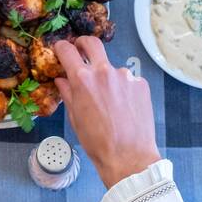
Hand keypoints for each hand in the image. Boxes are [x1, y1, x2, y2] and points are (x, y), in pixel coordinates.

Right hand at [53, 37, 158, 187]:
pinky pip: (127, 80)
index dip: (61, 47)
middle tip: (81, 50)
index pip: (68, 51)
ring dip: (107, 77)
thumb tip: (62, 79)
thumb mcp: (75, 118)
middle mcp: (105, 72)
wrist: (129, 157)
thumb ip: (68, 93)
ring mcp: (125, 76)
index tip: (61, 49)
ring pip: (112, 68)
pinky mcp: (141, 84)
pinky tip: (123, 107)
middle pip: (92, 44)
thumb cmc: (98, 142)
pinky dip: (122, 89)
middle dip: (83, 44)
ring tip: (109, 101)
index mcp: (83, 80)